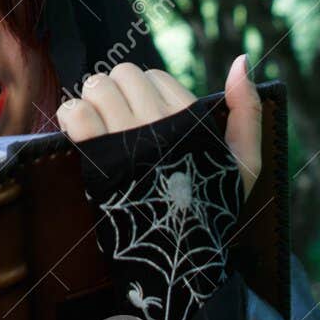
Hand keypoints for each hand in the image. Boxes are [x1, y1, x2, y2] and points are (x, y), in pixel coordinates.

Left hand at [54, 55, 261, 199]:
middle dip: (116, 91)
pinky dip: (72, 115)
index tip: (143, 117)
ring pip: (97, 86)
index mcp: (191, 120)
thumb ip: (248, 110)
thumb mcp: (244, 162)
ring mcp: (127, 139)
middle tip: (115, 118)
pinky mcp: (97, 157)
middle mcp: (160, 124)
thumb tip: (242, 60)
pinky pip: (76, 112)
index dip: (144, 93)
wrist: (182, 259)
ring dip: (92, 101)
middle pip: (123, 74)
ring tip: (97, 123)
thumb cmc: (214, 209)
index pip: (154, 77)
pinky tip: (79, 131)